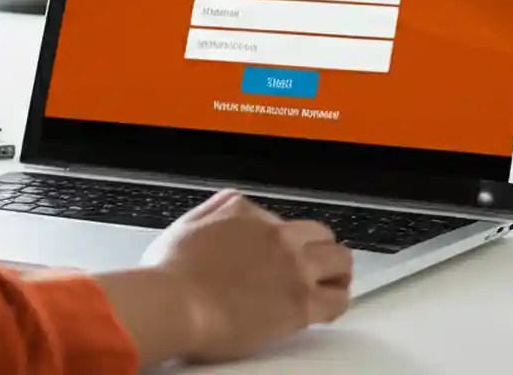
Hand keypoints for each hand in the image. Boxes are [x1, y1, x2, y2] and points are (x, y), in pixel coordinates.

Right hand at [143, 190, 352, 361]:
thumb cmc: (172, 272)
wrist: (175, 301)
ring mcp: (294, 269)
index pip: (285, 222)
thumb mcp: (190, 222)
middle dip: (320, 249)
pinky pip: (338, 300)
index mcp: (250, 214)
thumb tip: (236, 208)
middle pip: (322, 235)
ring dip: (337, 271)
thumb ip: (218, 209)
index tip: (282, 254)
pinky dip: (337, 300)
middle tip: (316, 264)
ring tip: (332, 282)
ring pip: (340, 262)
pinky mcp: (301, 303)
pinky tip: (328, 305)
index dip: (286, 240)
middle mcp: (279, 237)